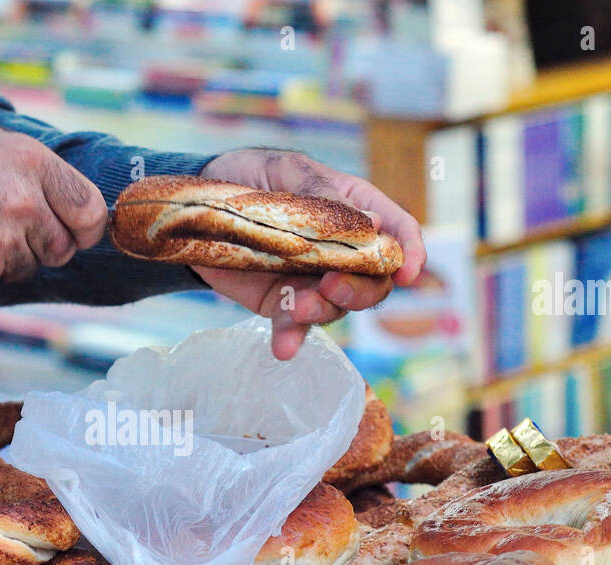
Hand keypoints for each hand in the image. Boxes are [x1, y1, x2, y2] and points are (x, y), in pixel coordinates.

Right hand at [0, 119, 107, 295]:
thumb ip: (28, 162)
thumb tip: (64, 187)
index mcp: (30, 162)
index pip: (91, 211)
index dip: (87, 226)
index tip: (79, 231)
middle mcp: (24, 203)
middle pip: (63, 247)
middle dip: (44, 244)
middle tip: (7, 228)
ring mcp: (3, 243)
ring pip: (29, 267)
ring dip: (9, 257)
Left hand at [197, 148, 426, 358]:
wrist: (200, 206)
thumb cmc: (252, 176)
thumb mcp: (285, 170)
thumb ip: (322, 193)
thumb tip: (371, 223)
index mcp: (354, 209)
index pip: (397, 231)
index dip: (410, 252)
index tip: (409, 273)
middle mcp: (342, 251)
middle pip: (374, 280)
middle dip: (361, 289)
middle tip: (331, 286)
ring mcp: (313, 281)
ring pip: (338, 307)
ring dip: (322, 312)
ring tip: (297, 309)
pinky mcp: (282, 303)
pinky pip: (294, 325)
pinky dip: (291, 337)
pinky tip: (283, 349)